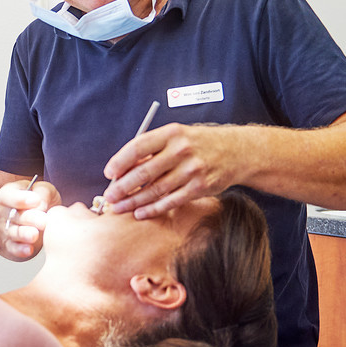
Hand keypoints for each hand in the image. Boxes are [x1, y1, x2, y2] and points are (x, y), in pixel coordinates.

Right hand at [0, 179, 58, 259]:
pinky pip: (12, 248)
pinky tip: (29, 249)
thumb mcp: (43, 190)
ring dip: (23, 234)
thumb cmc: (35, 202)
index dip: (20, 198)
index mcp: (8, 194)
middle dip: (29, 218)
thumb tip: (40, 204)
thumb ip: (43, 192)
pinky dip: (20, 250)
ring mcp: (5, 229)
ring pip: (12, 232)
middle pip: (12, 215)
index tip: (35, 200)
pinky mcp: (10, 245)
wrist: (27, 219)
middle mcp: (3, 212)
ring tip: (34, 235)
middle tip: (43, 220)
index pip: (7, 195)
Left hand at [102, 122, 246, 216]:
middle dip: (122, 186)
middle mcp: (181, 150)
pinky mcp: (200, 187)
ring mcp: (191, 170)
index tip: (109, 173)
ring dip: (134, 201)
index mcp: (171, 133)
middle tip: (109, 196)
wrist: (237, 151)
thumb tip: (124, 168)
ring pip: (155, 190)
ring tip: (119, 207)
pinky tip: (140, 212)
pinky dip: (153, 209)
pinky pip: (171, 201)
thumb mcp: (177, 136)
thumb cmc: (201, 143)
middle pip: (144, 171)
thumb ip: (153, 149)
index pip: (138, 146)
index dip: (120, 161)